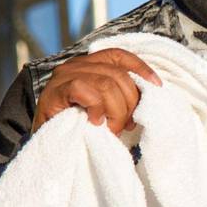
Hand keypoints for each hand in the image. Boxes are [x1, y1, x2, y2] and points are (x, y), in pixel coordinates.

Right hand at [30, 48, 161, 136]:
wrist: (50, 151)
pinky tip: (95, 123)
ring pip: (106, 83)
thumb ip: (120, 97)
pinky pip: (84, 89)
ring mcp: (63, 77)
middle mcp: (76, 65)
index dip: (141, 68)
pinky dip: (96, 107)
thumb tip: (147, 97)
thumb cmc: (81, 130)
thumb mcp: (106, 110)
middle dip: (129, 103)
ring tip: (111, 129)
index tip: (156, 86)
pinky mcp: (53, 92)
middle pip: (118, 74)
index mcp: (90, 65)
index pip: (119, 55)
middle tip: (125, 125)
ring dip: (115, 111)